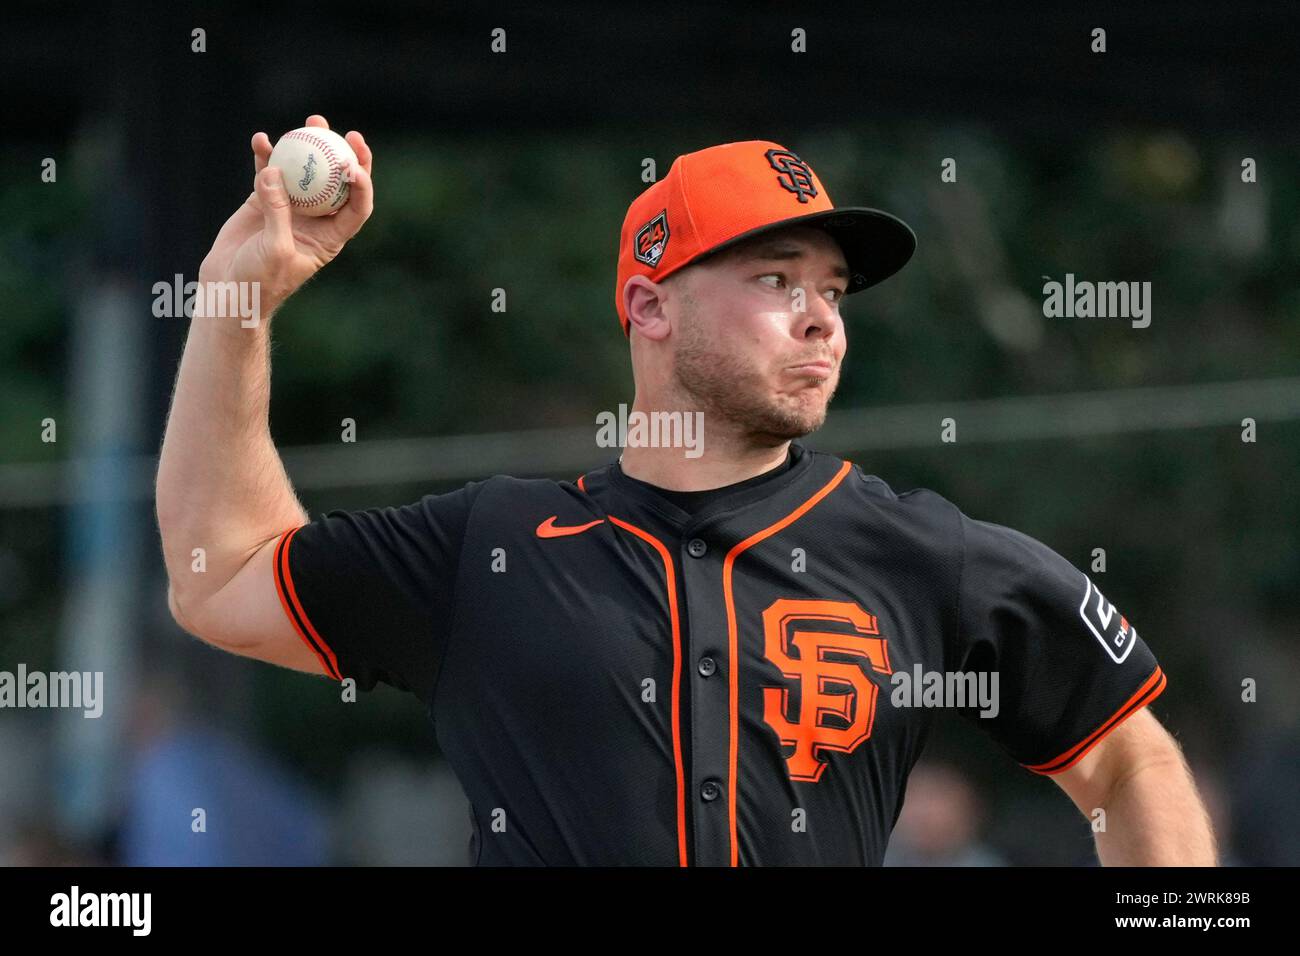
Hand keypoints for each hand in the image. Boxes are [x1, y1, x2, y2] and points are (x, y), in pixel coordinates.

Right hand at [197, 114, 373, 316]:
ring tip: (310, 121)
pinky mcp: (262, 200)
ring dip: (308, 145)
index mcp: (330, 237)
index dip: (362, 185)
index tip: (352, 165)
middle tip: (343, 132)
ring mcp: (289, 207)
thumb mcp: (275, 250)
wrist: (229, 288)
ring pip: (305, 171)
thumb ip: (278, 211)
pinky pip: (268, 171)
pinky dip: (266, 154)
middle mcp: (315, 219)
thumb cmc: (259, 280)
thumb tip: (275, 170)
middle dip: (344, 155)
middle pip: (337, 182)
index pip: (356, 207)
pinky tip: (260, 138)